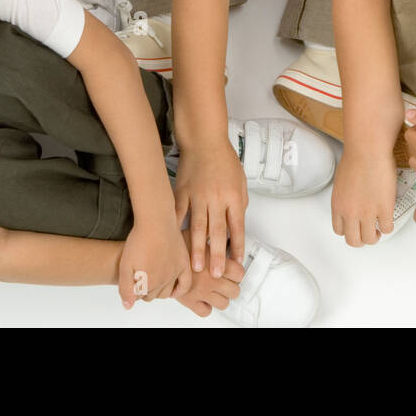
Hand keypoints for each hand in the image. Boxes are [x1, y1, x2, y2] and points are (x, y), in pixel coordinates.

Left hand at [118, 213, 190, 308]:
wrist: (156, 220)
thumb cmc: (139, 239)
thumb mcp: (125, 265)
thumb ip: (125, 288)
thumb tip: (128, 306)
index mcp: (149, 282)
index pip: (140, 296)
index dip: (134, 290)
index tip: (132, 281)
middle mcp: (164, 281)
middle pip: (152, 296)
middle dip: (145, 291)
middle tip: (141, 279)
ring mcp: (175, 273)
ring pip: (166, 293)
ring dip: (159, 290)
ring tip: (153, 280)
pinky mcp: (184, 264)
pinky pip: (185, 284)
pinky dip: (179, 291)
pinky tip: (174, 291)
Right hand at [171, 231, 244, 317]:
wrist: (158, 255)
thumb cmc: (174, 243)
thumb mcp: (195, 232)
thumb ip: (209, 234)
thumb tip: (215, 228)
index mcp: (217, 263)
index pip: (239, 273)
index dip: (237, 271)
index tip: (233, 270)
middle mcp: (212, 279)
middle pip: (235, 291)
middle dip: (232, 286)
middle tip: (226, 281)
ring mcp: (202, 292)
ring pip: (223, 303)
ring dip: (222, 297)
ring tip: (217, 290)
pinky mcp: (190, 301)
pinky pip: (205, 311)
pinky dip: (206, 307)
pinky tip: (204, 299)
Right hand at [173, 140, 247, 278]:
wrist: (205, 141)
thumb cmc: (225, 161)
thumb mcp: (240, 181)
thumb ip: (239, 204)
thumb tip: (236, 226)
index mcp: (233, 196)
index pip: (237, 226)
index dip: (238, 246)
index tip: (237, 262)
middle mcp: (216, 198)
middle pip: (217, 231)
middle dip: (217, 255)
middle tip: (215, 274)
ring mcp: (198, 195)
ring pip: (198, 226)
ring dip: (197, 248)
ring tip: (196, 267)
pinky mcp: (182, 192)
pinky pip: (179, 213)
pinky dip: (178, 229)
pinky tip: (176, 243)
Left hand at [331, 146, 398, 246]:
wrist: (368, 150)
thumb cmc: (356, 158)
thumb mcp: (342, 182)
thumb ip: (346, 197)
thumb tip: (353, 202)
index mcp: (338, 205)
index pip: (339, 230)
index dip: (349, 230)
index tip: (355, 227)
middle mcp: (350, 213)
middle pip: (353, 240)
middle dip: (361, 239)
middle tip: (368, 232)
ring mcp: (367, 213)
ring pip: (370, 239)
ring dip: (375, 236)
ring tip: (378, 228)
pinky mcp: (384, 209)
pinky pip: (387, 228)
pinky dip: (388, 227)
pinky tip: (388, 219)